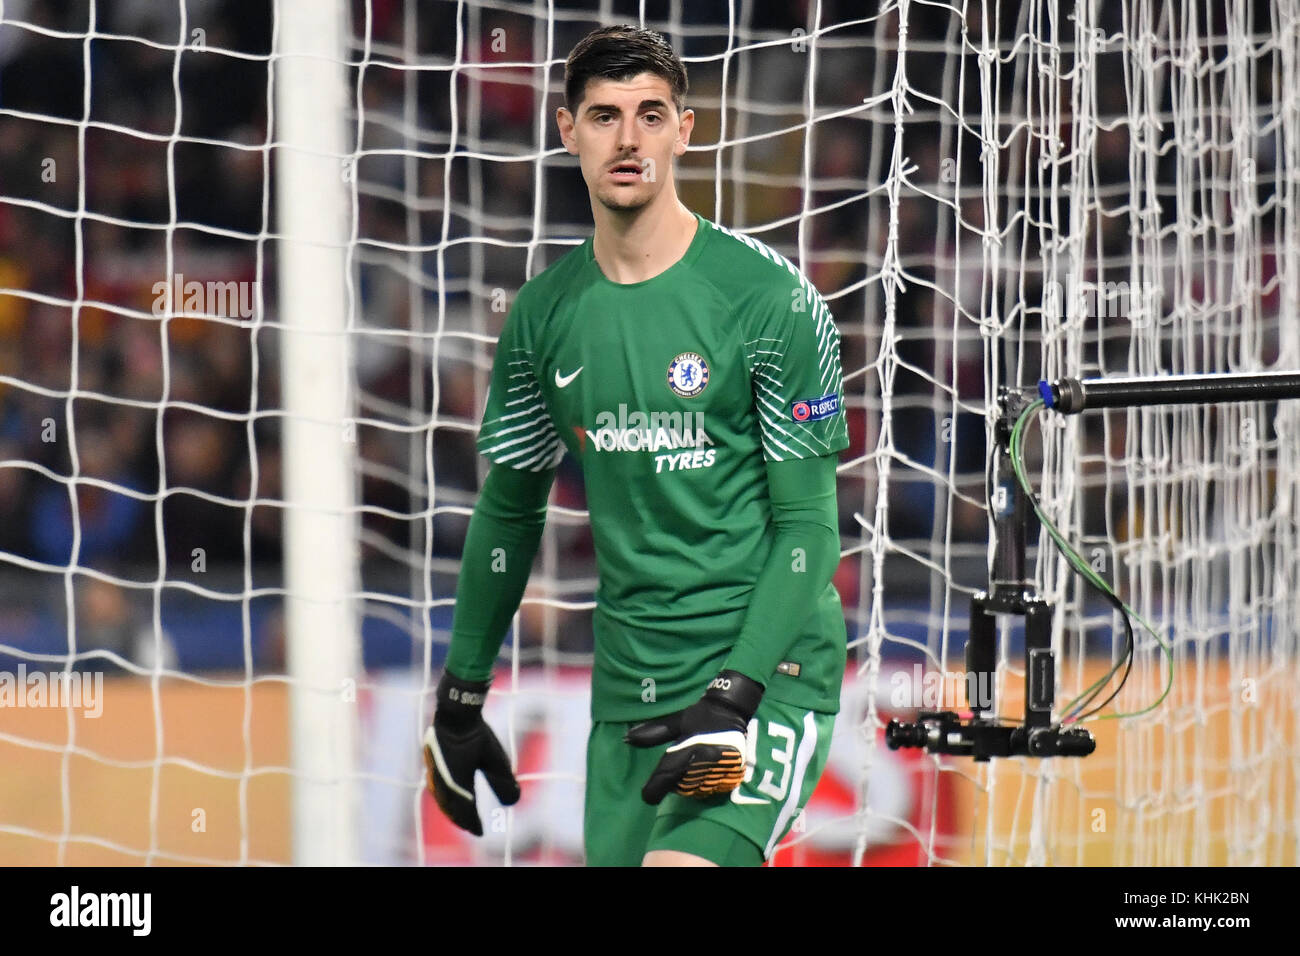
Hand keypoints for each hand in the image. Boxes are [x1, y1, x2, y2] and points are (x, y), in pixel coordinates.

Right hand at [423, 672, 519, 835]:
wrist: (456, 714)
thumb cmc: (478, 735)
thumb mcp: (496, 758)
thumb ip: (503, 780)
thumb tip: (513, 801)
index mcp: (457, 781)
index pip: (465, 809)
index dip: (473, 822)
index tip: (480, 832)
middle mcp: (442, 780)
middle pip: (452, 808)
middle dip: (461, 820)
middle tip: (471, 828)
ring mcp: (434, 772)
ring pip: (442, 799)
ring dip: (451, 811)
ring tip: (460, 817)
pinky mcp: (432, 765)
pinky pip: (436, 789)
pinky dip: (444, 799)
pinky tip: (448, 799)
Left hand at [624, 670, 763, 803]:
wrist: (734, 710)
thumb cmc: (702, 715)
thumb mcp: (677, 721)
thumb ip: (653, 733)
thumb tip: (627, 739)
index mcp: (690, 747)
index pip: (667, 774)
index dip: (654, 789)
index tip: (646, 796)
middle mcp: (705, 761)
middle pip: (680, 786)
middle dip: (673, 782)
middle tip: (675, 769)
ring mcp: (720, 770)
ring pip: (695, 790)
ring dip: (688, 784)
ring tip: (690, 769)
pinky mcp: (731, 775)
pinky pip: (711, 789)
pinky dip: (703, 785)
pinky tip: (703, 773)